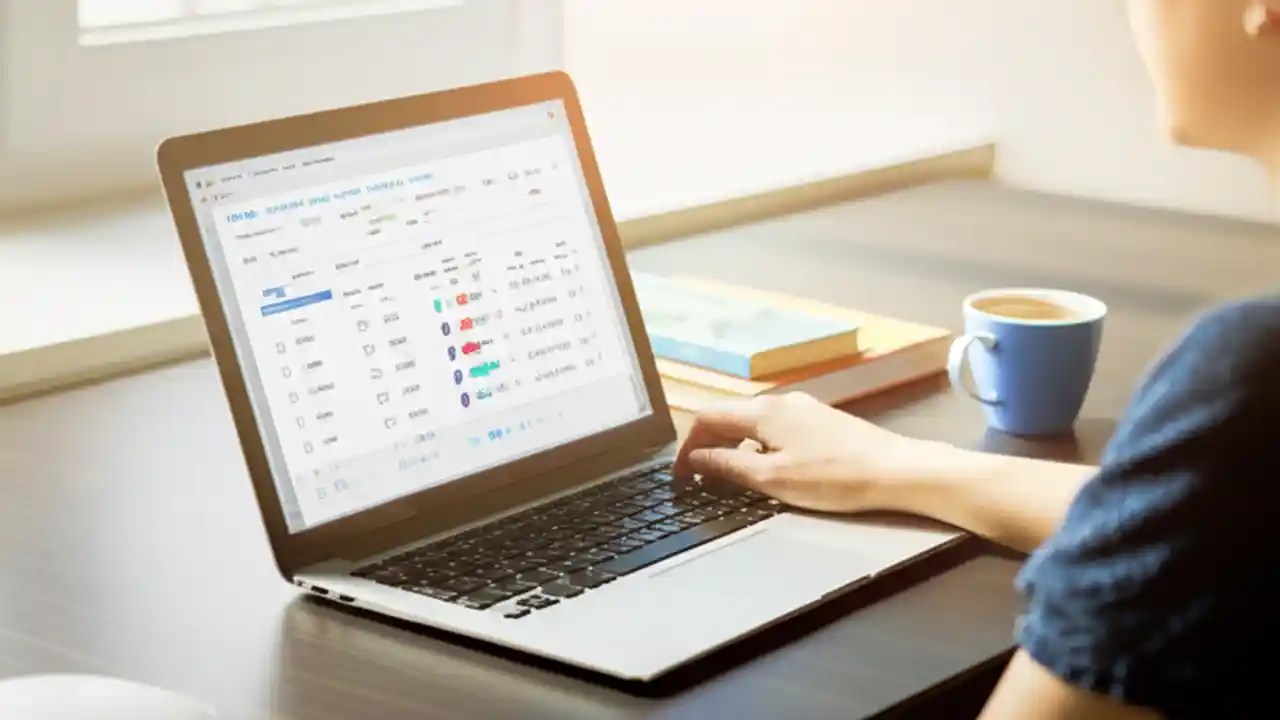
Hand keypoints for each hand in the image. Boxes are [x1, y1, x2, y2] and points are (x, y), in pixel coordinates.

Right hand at [674, 392, 951, 513]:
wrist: (897, 471)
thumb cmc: (837, 477)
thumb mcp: (773, 478)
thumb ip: (729, 467)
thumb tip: (696, 460)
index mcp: (765, 412)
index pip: (707, 417)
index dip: (686, 446)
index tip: (680, 474)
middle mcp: (782, 403)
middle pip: (728, 417)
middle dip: (706, 445)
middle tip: (697, 478)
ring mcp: (803, 411)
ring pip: (751, 423)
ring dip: (730, 446)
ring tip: (726, 477)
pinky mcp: (820, 423)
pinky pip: (774, 429)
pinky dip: (755, 446)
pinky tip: (765, 469)